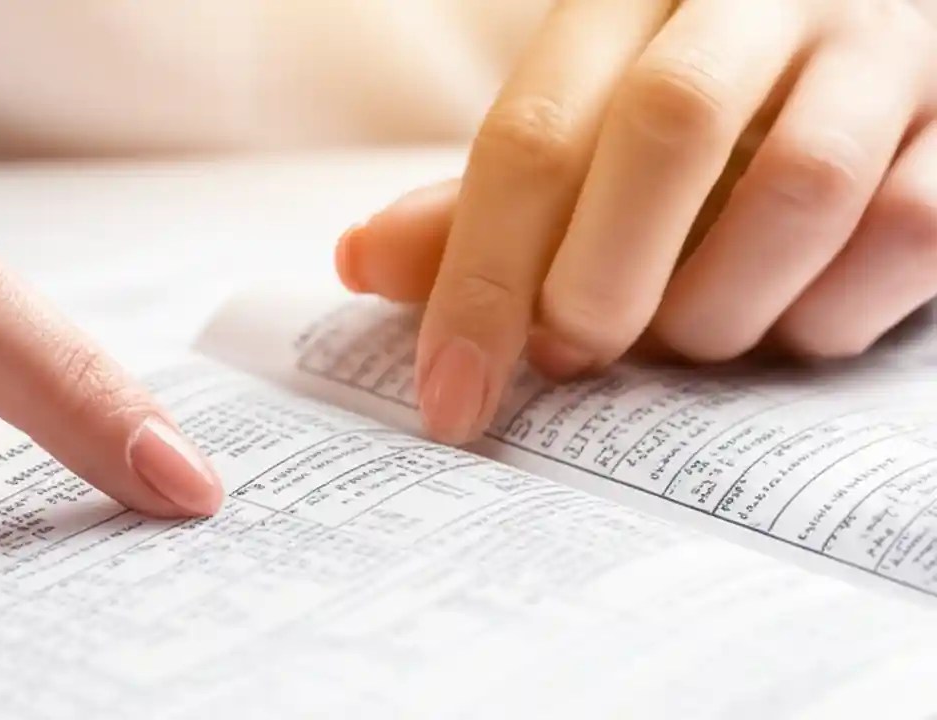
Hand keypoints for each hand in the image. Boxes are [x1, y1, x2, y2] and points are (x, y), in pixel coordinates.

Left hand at [335, 0, 936, 442]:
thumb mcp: (587, 126)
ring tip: (688, 335)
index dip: (480, 279)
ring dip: (720, 307)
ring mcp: (883, 43)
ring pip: (802, 187)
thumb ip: (492, 195)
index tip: (451, 396)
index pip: (533, 131)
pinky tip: (788, 316)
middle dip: (601, 282)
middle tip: (575, 353)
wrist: (865, 32)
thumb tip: (359, 262)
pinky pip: (907, 234)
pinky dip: (829, 311)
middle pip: (666, 129)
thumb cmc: (699, 98)